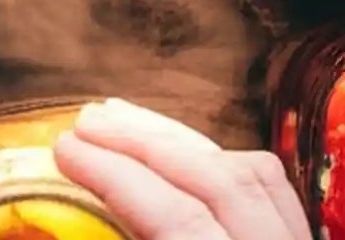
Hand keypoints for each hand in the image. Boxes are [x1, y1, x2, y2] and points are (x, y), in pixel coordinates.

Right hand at [54, 98, 310, 239]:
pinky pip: (278, 192)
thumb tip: (66, 219)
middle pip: (215, 180)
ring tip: (129, 133)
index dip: (114, 176)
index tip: (67, 149)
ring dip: (185, 147)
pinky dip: (231, 166)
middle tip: (87, 124)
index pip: (174, 218)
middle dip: (143, 144)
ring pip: (253, 175)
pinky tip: (192, 161)